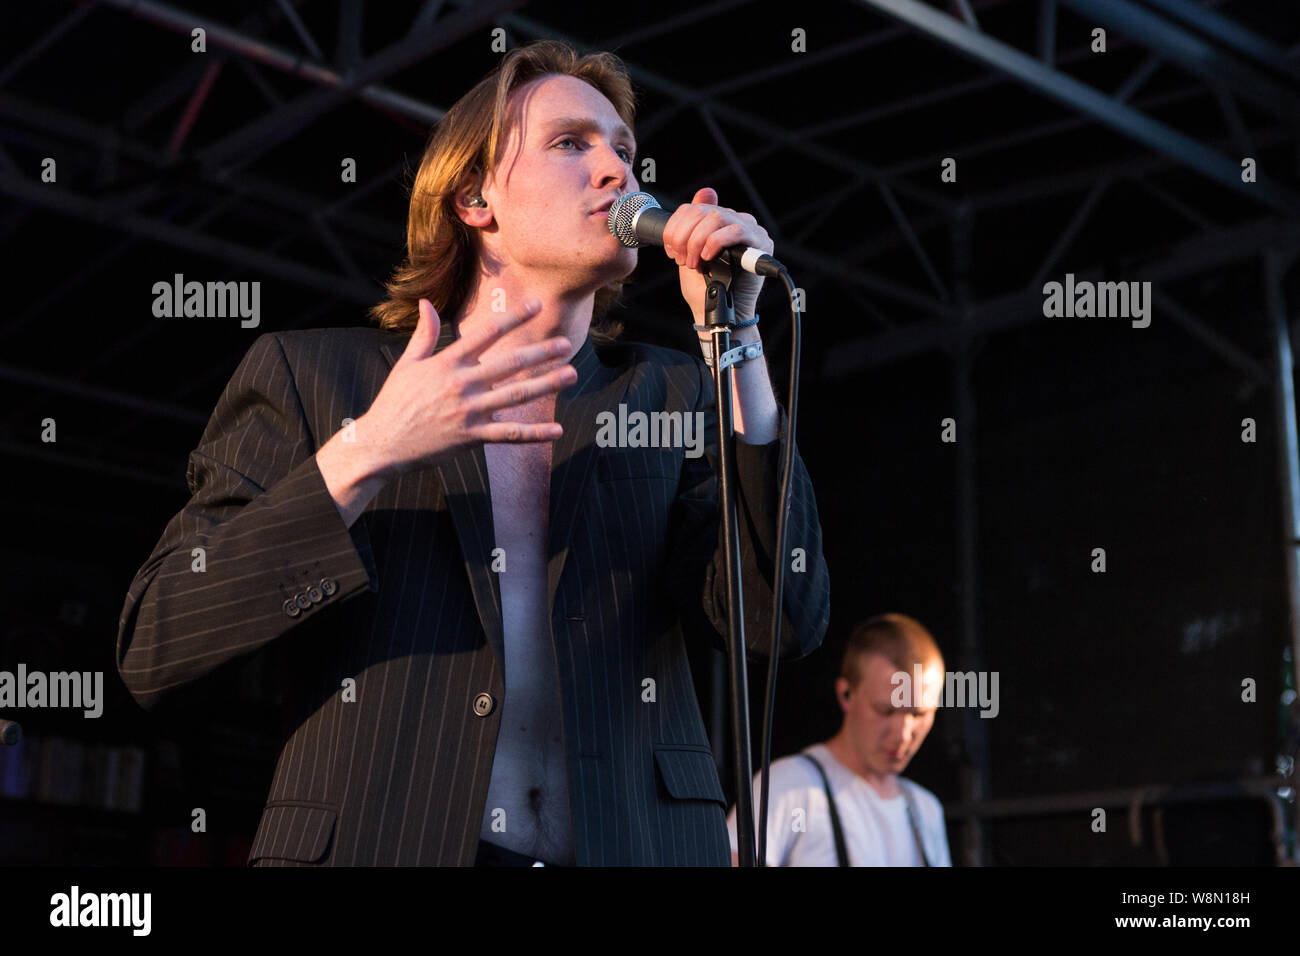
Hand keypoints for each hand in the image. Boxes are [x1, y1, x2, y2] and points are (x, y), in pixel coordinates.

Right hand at [355, 298, 577, 476]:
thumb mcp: (407, 364)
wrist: (382, 442)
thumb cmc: (395, 401)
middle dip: (540, 352)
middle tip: (566, 343)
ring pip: (515, 396)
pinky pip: (509, 436)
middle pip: (509, 364)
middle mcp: (461, 384)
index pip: (486, 333)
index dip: (513, 318)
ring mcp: (468, 412)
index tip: (536, 306)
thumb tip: (426, 303)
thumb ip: (424, 334)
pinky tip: (557, 430)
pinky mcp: (471, 437)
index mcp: (447, 363)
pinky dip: (535, 434)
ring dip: (546, 384)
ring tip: (571, 374)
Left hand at [661, 187, 772, 323]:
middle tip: (681, 259)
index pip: (694, 207)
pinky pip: (735, 231)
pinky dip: (716, 242)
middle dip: (685, 236)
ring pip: (717, 216)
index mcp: (719, 221)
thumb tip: (705, 191)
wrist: (717, 312)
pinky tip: (708, 257)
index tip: (670, 249)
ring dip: (698, 241)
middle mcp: (736, 221)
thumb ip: (692, 225)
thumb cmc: (705, 286)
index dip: (676, 226)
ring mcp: (749, 230)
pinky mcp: (760, 242)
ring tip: (694, 262)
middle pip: (703, 210)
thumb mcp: (690, 252)